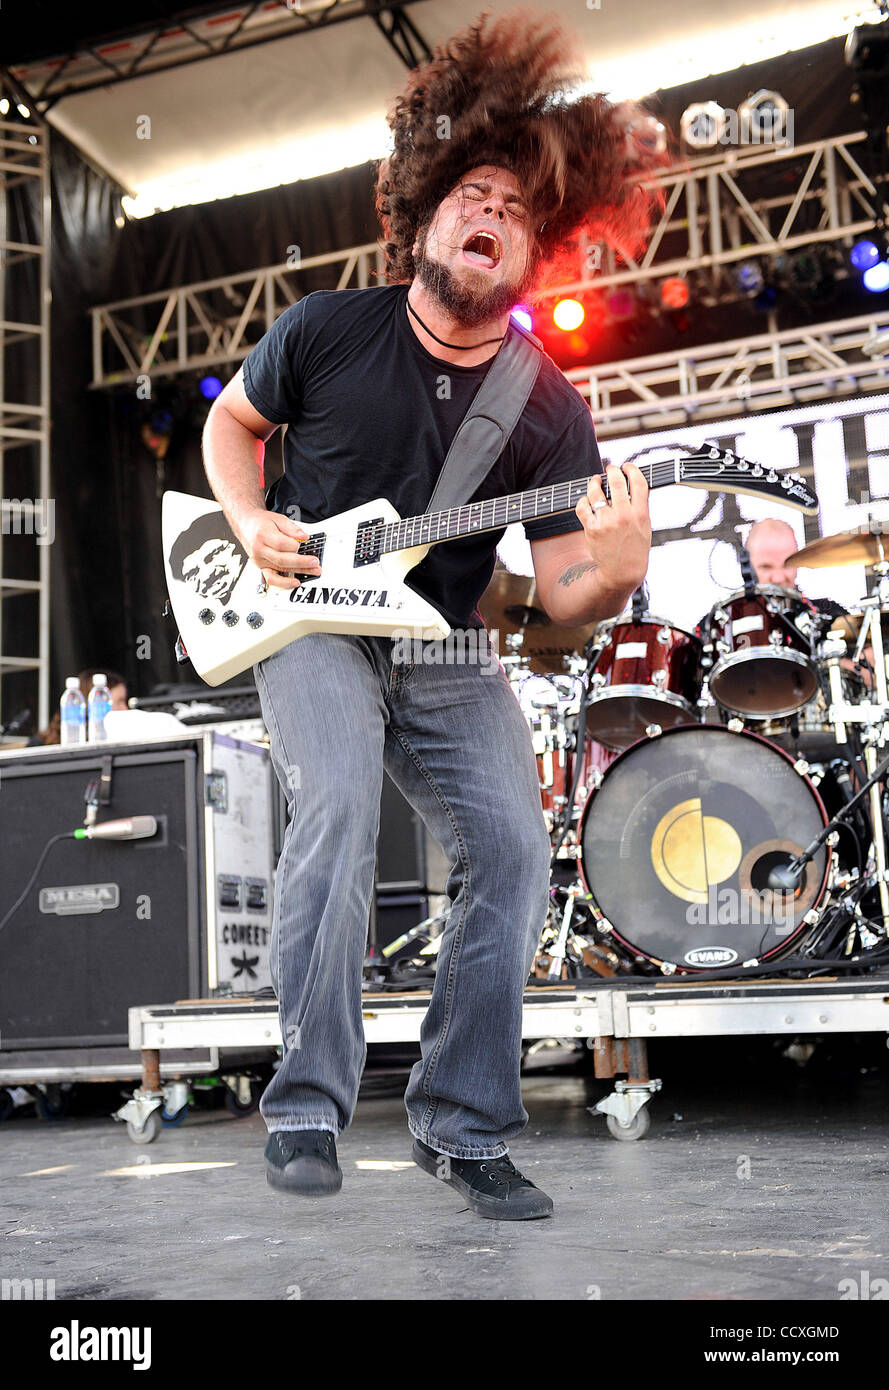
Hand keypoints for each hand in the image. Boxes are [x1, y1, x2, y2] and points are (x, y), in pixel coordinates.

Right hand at [237, 508, 321, 589]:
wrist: (246, 525)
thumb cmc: (261, 523)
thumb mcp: (278, 519)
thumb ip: (292, 528)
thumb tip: (304, 537)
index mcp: (263, 535)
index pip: (282, 544)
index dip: (295, 545)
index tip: (304, 543)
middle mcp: (260, 550)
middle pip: (282, 559)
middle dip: (301, 562)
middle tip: (315, 562)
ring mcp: (259, 560)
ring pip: (280, 569)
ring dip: (298, 572)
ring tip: (313, 571)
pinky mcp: (261, 567)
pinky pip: (272, 579)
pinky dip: (284, 583)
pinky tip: (295, 582)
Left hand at [575, 463, 650, 597]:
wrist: (622, 572)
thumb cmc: (635, 550)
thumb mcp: (645, 527)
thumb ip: (640, 506)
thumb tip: (633, 485)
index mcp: (640, 514)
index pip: (638, 482)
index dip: (631, 469)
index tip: (627, 466)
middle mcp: (624, 515)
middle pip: (616, 481)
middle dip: (612, 470)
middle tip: (610, 469)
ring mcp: (607, 522)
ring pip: (596, 492)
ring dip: (594, 482)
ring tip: (594, 480)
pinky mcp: (592, 529)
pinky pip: (583, 507)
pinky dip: (583, 501)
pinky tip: (586, 500)